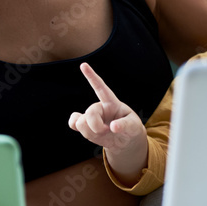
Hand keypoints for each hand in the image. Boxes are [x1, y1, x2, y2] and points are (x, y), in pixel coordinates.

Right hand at [67, 62, 147, 182]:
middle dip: (97, 126)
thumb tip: (113, 127)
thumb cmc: (130, 129)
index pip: (101, 88)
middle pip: (90, 113)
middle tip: (107, 131)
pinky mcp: (85, 126)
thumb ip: (125, 125)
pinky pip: (73, 123)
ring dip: (90, 132)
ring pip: (81, 122)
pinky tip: (85, 130)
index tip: (83, 65)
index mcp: (112, 103)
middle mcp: (100, 107)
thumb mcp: (133, 126)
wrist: (125, 140)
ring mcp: (91, 116)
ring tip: (102, 133)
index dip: (92, 77)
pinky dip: (76, 127)